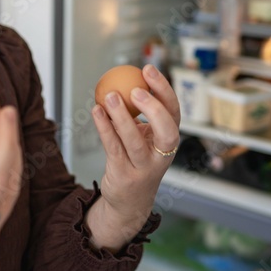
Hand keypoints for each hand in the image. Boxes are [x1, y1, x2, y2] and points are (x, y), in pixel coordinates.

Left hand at [87, 64, 180, 251]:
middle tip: (135, 89)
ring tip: (110, 96)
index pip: (174, 112)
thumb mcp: (144, 137)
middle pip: (167, 131)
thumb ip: (139, 114)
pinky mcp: (124, 175)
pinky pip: (113, 148)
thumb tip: (124, 78)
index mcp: (169, 140)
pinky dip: (104, 128)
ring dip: (122, 117)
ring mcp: (144, 168)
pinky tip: (96, 111)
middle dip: (154, 108)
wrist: (130, 201)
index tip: (148, 70)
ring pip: (134, 142)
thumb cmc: (137, 160)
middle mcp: (162, 155)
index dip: (163, 90)